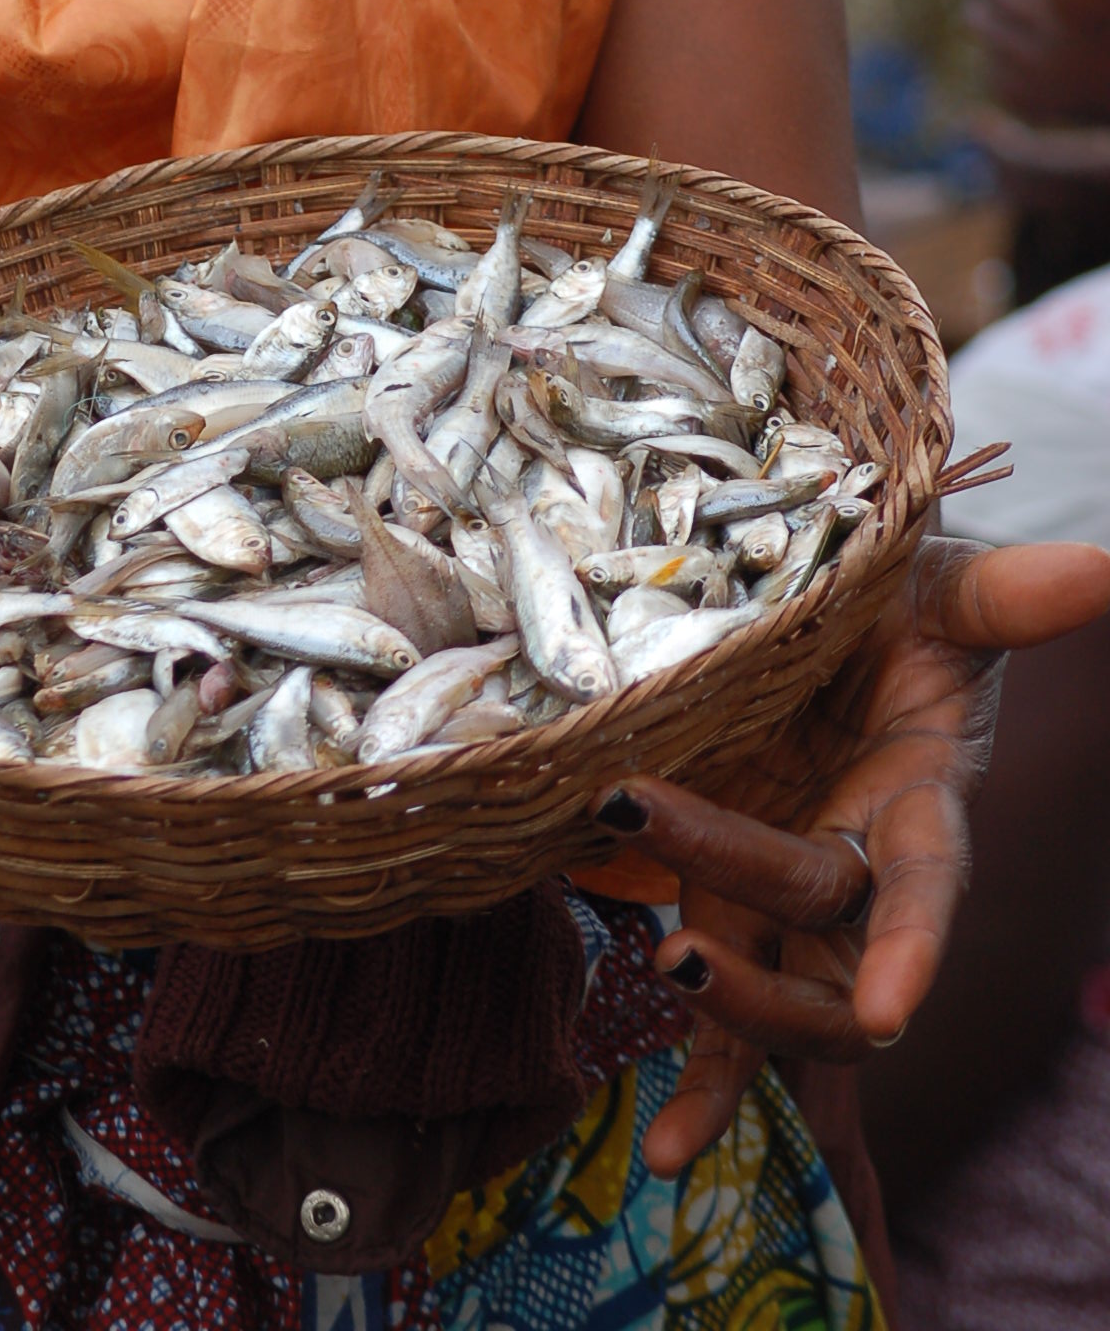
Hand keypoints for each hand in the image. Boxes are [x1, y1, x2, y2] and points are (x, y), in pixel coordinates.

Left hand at [592, 537, 1109, 1174]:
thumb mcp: (938, 588)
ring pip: (776, 990)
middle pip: (831, 951)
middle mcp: (861, 865)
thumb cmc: (888, 601)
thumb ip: (1012, 596)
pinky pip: (721, 1023)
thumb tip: (1106, 570)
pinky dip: (703, 1090)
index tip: (887, 1007)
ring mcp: (789, 893)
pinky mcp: (723, 900)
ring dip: (722, 1008)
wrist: (807, 613)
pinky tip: (670, 1157)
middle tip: (682, 945)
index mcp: (922, 801)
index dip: (913, 945)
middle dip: (765, 968)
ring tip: (661, 967)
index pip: (927, 887)